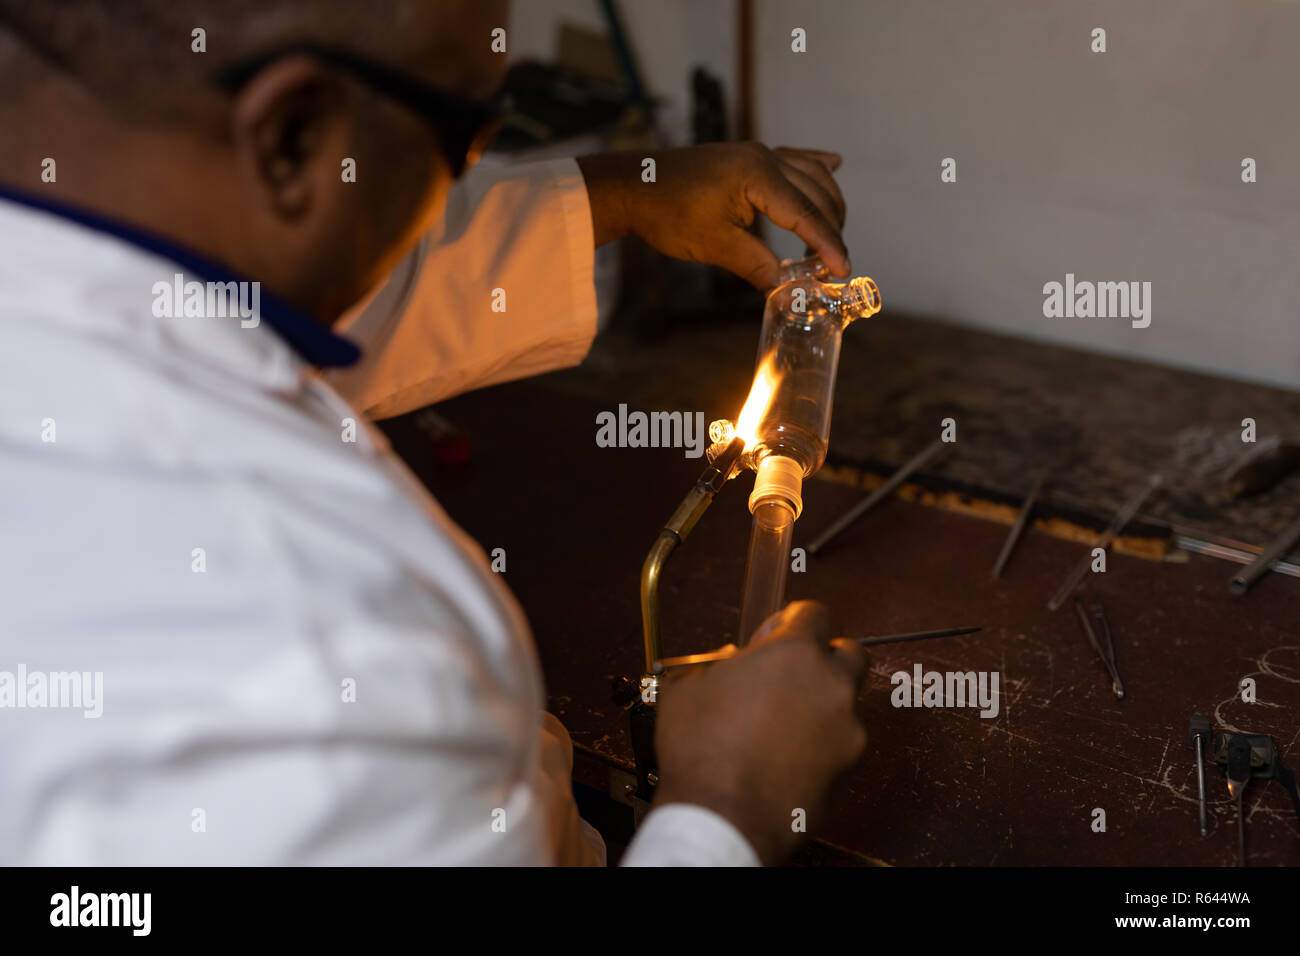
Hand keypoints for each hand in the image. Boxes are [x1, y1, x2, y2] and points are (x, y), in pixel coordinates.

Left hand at [577, 143, 849, 289]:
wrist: (634, 186)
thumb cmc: (667, 213)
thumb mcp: (714, 245)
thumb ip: (756, 265)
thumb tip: (787, 289)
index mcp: (758, 175)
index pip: (805, 215)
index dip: (828, 245)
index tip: (843, 271)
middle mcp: (764, 157)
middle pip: (816, 196)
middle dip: (830, 231)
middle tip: (833, 267)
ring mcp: (757, 153)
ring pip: (811, 176)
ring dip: (827, 207)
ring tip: (832, 239)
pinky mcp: (748, 156)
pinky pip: (794, 158)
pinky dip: (816, 167)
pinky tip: (835, 164)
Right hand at [651, 600, 868, 863]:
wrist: (721, 817)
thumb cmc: (702, 752)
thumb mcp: (688, 688)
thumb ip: (718, 663)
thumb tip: (729, 663)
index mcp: (793, 653)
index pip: (812, 613)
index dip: (789, 621)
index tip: (774, 637)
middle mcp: (830, 684)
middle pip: (849, 652)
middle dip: (824, 658)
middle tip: (791, 675)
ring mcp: (846, 727)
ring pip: (845, 702)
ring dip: (821, 705)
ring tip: (782, 725)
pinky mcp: (849, 766)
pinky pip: (840, 743)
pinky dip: (821, 745)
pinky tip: (788, 757)